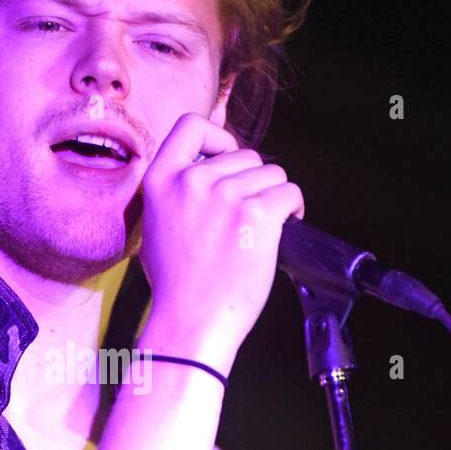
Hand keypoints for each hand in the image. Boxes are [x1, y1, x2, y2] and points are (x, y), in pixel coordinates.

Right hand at [138, 113, 303, 370]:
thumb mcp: (157, 225)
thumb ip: (177, 191)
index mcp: (161, 180)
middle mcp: (192, 181)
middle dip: (254, 182)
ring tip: (262, 229)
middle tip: (248, 217)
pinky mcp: (256, 215)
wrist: (190, 323)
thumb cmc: (176, 285)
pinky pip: (289, 194)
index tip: (227, 158)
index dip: (217, 138)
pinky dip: (293, 211)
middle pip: (245, 155)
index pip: (191, 126)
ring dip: (274, 198)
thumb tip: (208, 167)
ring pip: (272, 174)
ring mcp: (225, 195)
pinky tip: (282, 230)